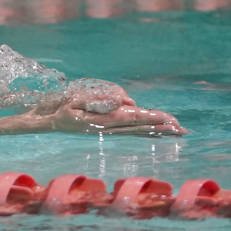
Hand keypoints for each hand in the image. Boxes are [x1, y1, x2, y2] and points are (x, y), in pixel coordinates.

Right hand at [32, 83, 186, 136]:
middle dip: (162, 127)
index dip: (152, 117)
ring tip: (177, 130)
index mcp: (102, 120)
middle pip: (141, 127)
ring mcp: (109, 129)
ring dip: (159, 130)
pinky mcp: (108, 127)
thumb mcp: (76, 99)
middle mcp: (109, 127)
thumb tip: (126, 102)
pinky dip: (147, 130)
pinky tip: (157, 131)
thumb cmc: (60, 107)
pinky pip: (132, 129)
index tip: (168, 118)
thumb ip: (101, 100)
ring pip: (139, 130)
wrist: (48, 120)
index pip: (132, 118)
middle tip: (182, 129)